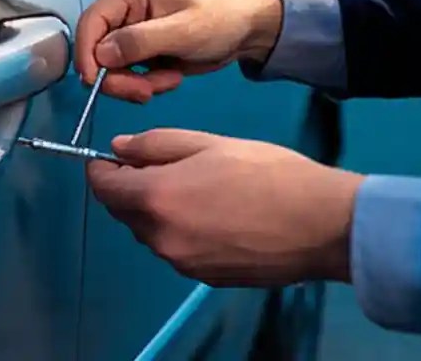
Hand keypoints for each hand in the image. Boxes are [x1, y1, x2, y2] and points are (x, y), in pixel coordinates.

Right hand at [74, 0, 283, 102]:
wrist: (246, 29)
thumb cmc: (220, 18)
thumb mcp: (182, 30)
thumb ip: (140, 41)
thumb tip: (102, 54)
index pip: (89, 24)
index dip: (86, 55)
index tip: (95, 82)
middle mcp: (124, 13)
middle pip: (96, 53)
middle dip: (119, 78)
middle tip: (146, 91)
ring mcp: (132, 35)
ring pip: (111, 71)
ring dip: (135, 85)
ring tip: (167, 81)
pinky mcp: (142, 54)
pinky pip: (128, 78)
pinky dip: (146, 86)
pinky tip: (170, 78)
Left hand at [86, 129, 363, 286]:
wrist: (319, 224)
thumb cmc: (268, 174)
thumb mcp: (209, 144)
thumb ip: (156, 145)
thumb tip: (119, 148)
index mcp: (156, 198)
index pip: (104, 188)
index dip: (101, 170)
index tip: (111, 158)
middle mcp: (161, 237)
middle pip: (125, 212)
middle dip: (131, 189)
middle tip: (162, 165)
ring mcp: (182, 262)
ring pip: (152, 232)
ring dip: (158, 210)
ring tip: (198, 188)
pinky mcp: (205, 277)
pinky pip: (178, 249)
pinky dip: (182, 230)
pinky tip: (215, 214)